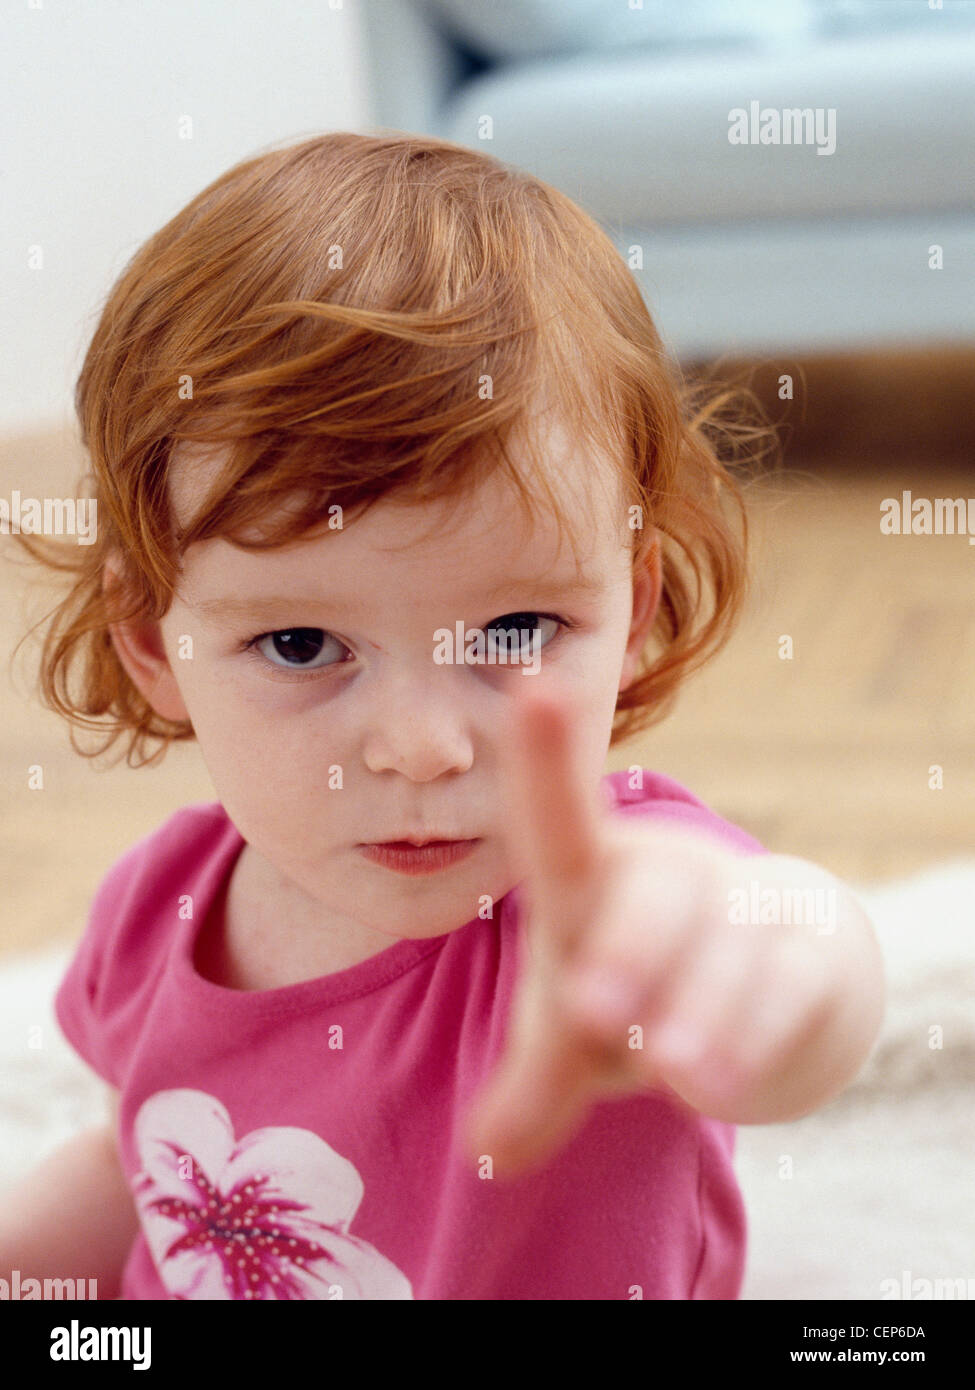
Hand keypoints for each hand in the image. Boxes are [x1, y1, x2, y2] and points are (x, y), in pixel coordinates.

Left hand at [462, 678, 836, 1177]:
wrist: (760, 980)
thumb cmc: (641, 985)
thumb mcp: (578, 1034)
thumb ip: (536, 1084)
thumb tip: (485, 1150)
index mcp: (590, 880)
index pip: (561, 820)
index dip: (547, 760)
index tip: (534, 688)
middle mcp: (666, 881)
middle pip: (649, 899)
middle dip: (627, 950)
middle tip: (592, 1009)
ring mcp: (741, 909)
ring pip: (725, 954)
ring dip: (702, 1013)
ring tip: (681, 1071)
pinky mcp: (808, 951)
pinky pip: (790, 986)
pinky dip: (762, 1033)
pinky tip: (729, 1077)